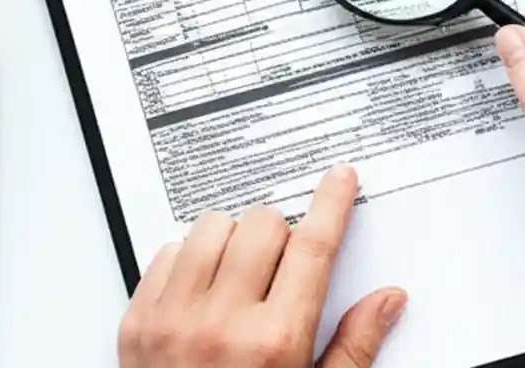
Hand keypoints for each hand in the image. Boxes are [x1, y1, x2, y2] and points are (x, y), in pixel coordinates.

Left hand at [118, 165, 406, 367]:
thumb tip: (388, 300)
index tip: (339, 179)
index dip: (331, 203)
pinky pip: (165, 252)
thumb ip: (355, 346)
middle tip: (284, 264)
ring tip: (241, 275)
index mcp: (275, 343)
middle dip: (281, 234)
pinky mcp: (136, 323)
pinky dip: (188, 260)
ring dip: (233, 240)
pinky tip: (203, 291)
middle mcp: (222, 325)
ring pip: (210, 228)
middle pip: (262, 225)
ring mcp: (172, 321)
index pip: (313, 247)